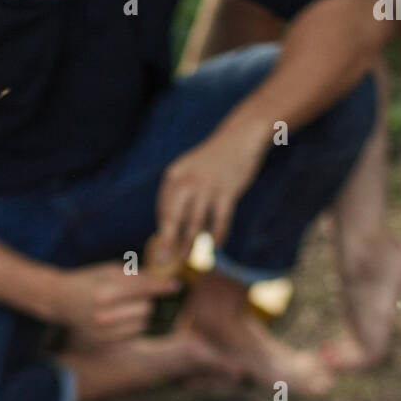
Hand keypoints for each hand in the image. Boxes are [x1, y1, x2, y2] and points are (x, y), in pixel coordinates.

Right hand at [54, 263, 180, 344]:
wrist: (61, 299)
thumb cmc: (89, 280)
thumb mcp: (110, 270)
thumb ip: (136, 277)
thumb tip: (164, 282)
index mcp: (105, 292)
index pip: (142, 289)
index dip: (161, 286)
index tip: (175, 286)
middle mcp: (104, 314)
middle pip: (146, 308)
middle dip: (146, 300)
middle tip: (135, 295)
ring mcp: (103, 330)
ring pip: (142, 323)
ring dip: (140, 314)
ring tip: (125, 306)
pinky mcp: (104, 341)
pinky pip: (132, 333)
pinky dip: (132, 325)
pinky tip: (119, 318)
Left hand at [157, 120, 268, 253]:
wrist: (239, 138)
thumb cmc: (212, 161)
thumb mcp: (189, 171)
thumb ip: (179, 194)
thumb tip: (171, 226)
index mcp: (174, 176)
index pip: (163, 210)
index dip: (162, 231)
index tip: (161, 248)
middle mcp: (187, 181)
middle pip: (174, 219)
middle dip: (169, 243)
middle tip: (165, 261)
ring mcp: (207, 187)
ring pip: (196, 224)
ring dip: (191, 244)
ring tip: (189, 257)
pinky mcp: (227, 192)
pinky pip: (220, 221)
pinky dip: (217, 236)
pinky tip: (216, 246)